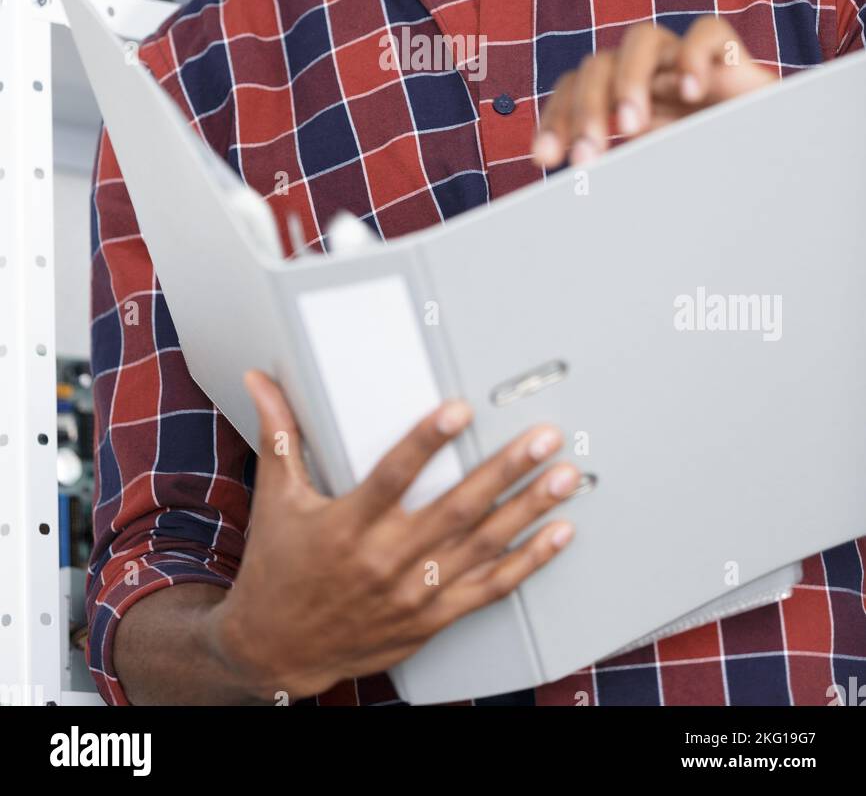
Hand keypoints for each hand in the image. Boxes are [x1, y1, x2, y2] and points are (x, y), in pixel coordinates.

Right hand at [211, 370, 579, 700]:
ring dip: (527, 511)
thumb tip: (263, 382)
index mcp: (346, 525)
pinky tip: (556, 536)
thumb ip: (279, 434)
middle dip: (504, 472)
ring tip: (562, 478)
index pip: (392, 476)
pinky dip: (527, 563)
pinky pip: (488, 590)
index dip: (427, 442)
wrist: (276, 650)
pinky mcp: (430, 619)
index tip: (459, 411)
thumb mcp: (276, 498)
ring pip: (480, 548)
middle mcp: (383, 560)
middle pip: (454, 510)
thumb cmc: (278, 569)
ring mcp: (411, 594)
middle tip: (542, 439)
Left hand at [532, 16, 776, 168]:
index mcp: (618, 97)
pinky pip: (708, 32)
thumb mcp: (653, 176)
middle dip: (586, 112)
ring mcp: (684, 60)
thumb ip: (620, 173)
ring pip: (642, 39)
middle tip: (589, 157)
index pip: (572, 91)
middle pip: (597, 66)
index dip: (554, 120)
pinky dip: (695, 56)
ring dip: (629, 81)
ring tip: (632, 126)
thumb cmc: (706, 174)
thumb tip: (568, 199)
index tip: (545, 160)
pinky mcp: (728, 55)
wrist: (773, 160)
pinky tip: (693, 93)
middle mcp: (646, 73)